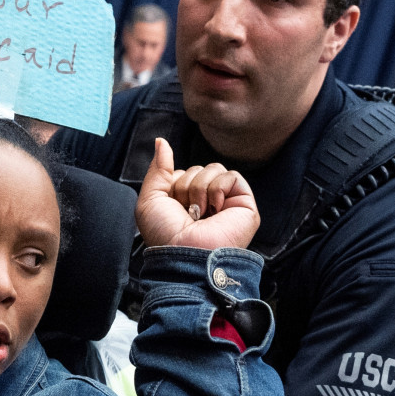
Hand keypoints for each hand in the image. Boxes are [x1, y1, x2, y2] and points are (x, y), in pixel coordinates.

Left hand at [136, 137, 257, 251]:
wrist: (185, 254)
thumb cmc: (166, 235)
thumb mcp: (150, 200)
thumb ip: (158, 169)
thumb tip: (161, 141)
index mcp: (187, 202)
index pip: (182, 172)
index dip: (173, 185)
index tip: (173, 208)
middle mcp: (207, 201)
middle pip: (197, 169)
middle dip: (186, 187)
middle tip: (187, 213)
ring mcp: (226, 202)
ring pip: (213, 169)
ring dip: (200, 189)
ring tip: (200, 214)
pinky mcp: (244, 204)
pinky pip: (231, 176)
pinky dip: (218, 189)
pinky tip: (214, 209)